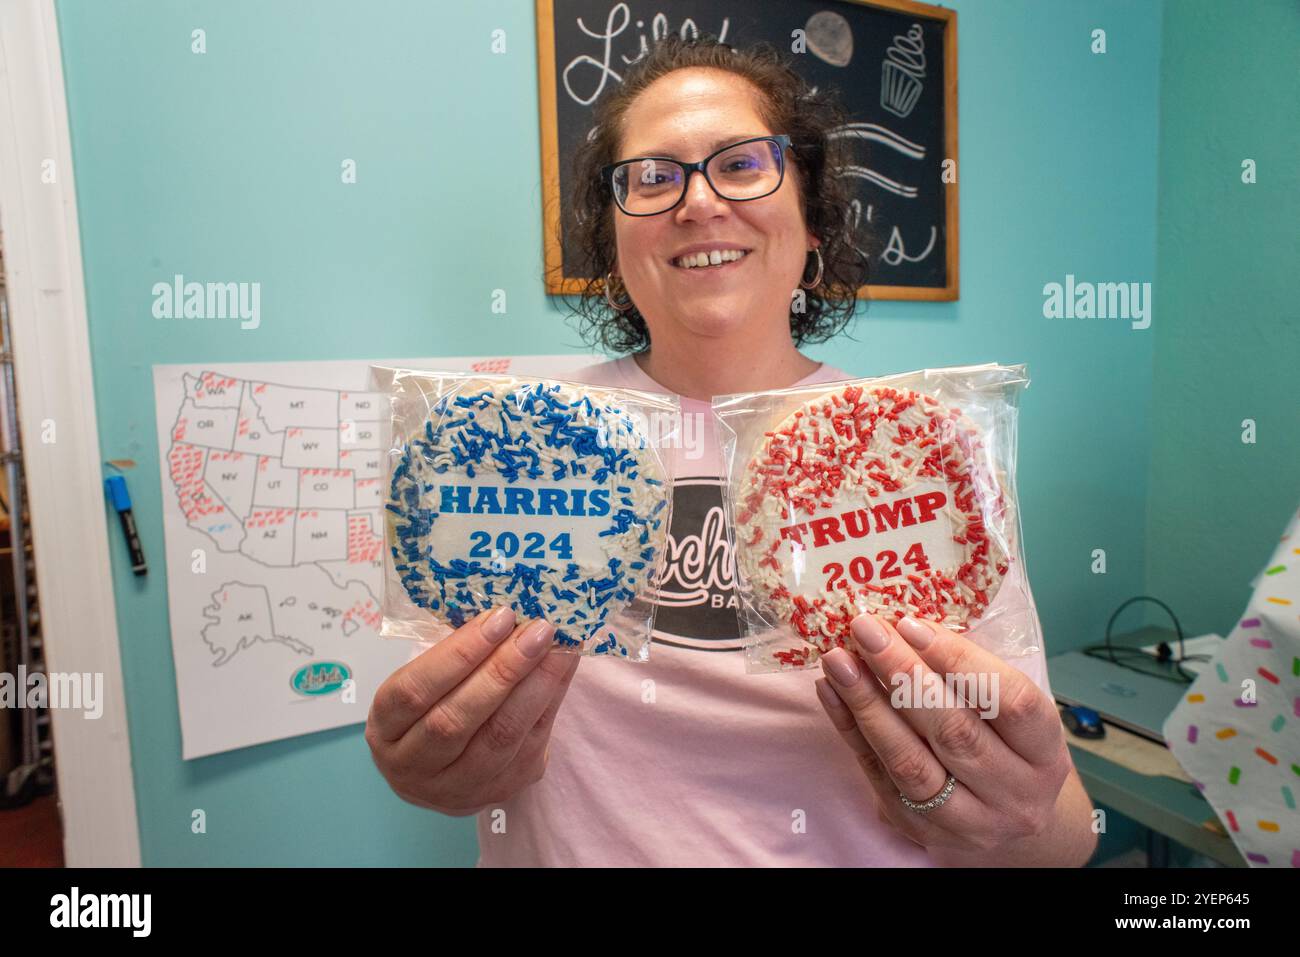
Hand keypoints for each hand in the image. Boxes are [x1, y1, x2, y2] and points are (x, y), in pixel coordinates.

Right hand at [365, 606, 579, 814]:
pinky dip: (551, 701)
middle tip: (537, 629)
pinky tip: (563, 669)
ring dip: (535, 685)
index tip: (499, 617)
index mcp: (386, 730)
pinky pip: (531, 744)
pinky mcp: (501, 790)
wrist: (443, 773)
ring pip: (499, 737)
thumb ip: (452, 652)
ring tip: (558, 646)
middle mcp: (414, 766)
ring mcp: (457, 787)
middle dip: (502, 669)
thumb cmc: (432, 707)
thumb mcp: (423, 680)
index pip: (414, 691)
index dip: (458, 653)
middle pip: (456, 719)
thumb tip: (503, 610)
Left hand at [815, 612, 1093, 865]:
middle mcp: (1014, 793)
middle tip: (866, 630)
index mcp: (1045, 754)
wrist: (1014, 831)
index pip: (1010, 702)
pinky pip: (878, 777)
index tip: (912, 624)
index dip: (960, 660)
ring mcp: (968, 821)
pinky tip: (831, 692)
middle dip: (903, 674)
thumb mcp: (1013, 716)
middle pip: (954, 731)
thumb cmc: (1008, 751)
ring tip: (838, 661)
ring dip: (868, 705)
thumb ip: (975, 676)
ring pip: (911, 761)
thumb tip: (909, 626)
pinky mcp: (921, 831)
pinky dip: (851, 730)